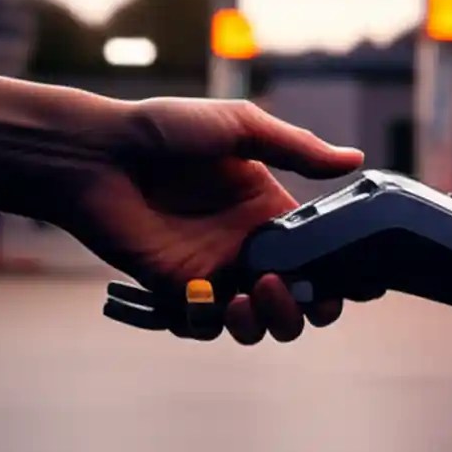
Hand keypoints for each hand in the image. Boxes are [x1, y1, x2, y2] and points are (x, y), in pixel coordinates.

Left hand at [68, 97, 369, 343]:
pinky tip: (211, 296)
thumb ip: (297, 148)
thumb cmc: (164, 130)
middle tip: (304, 294)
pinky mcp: (177, 289)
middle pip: (302, 300)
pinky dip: (215, 322)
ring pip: (260, 323)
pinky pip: (205, 325)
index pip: (322, 256)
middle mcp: (250, 248)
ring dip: (270, 321)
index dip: (342, 273)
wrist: (98, 153)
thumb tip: (354, 159)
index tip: (353, 278)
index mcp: (271, 213)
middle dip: (312, 308)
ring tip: (254, 295)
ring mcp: (216, 271)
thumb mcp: (240, 127)